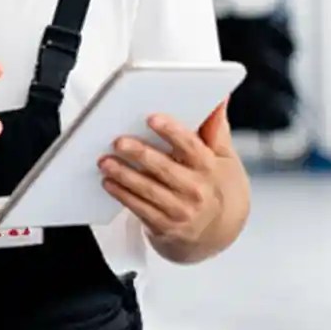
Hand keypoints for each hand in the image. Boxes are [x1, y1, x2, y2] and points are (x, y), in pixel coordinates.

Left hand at [98, 103, 231, 248]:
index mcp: (209, 167)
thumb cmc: (218, 186)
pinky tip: (109, 182)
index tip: (153, 118)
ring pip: (147, 189)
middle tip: (119, 141)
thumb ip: (216, 128)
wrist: (219, 231)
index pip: (191, 146)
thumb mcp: (224, 158)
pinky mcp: (164, 225)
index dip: (172, 132)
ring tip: (105, 161)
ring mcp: (180, 210)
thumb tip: (219, 98)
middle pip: (164, 168)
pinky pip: (139, 208)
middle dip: (140, 153)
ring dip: (124, 174)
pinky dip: (122, 194)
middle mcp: (195, 190)